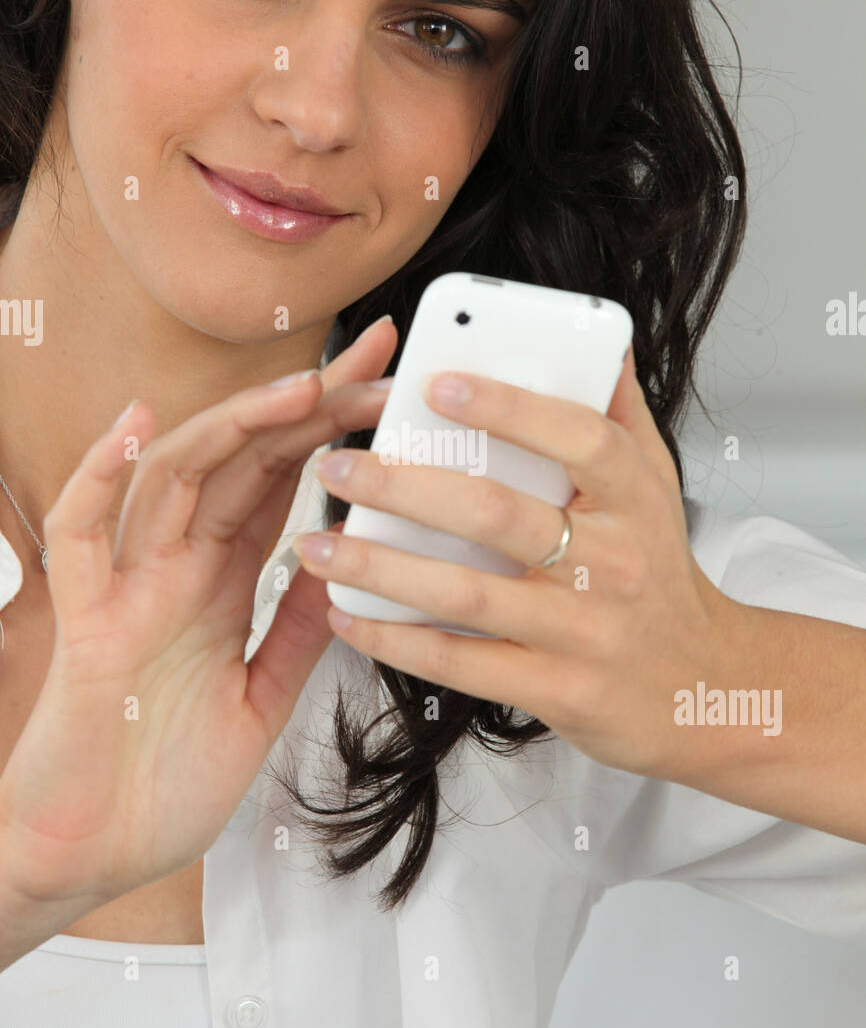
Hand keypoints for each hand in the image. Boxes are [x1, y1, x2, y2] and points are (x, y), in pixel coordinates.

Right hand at [0, 318, 396, 912]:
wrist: (92, 858)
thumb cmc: (164, 783)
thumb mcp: (260, 698)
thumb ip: (295, 632)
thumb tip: (346, 568)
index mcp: (220, 583)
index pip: (281, 482)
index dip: (331, 426)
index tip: (388, 385)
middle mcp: (175, 570)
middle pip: (242, 461)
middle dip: (307, 403)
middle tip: (376, 359)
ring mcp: (129, 589)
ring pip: (173, 478)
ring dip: (234, 425)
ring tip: (300, 386)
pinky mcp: (86, 626)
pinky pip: (82, 540)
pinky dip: (100, 479)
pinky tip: (135, 427)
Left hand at [292, 346, 742, 778]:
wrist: (704, 688)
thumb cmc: (660, 576)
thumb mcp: (657, 489)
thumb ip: (619, 414)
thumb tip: (598, 337)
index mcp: (636, 498)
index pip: (577, 439)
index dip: (508, 408)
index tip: (435, 385)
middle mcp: (613, 562)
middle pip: (498, 514)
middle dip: (405, 489)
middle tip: (338, 467)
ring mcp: (585, 631)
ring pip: (467, 592)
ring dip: (381, 568)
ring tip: (317, 545)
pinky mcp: (558, 690)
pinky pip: (462, 663)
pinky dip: (397, 640)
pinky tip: (348, 616)